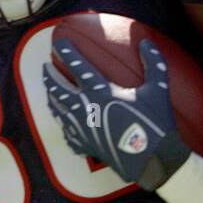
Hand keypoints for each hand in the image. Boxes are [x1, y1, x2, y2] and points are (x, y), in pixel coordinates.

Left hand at [44, 36, 190, 189]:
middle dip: (49, 77)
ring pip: (59, 111)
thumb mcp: (158, 89)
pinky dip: (65, 128)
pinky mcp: (87, 146)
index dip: (67, 53)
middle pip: (58, 89)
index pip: (77, 67)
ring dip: (52, 99)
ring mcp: (83, 129)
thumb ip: (153, 63)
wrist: (153, 160)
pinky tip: (65, 125)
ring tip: (49, 93)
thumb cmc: (156, 123)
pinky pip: (68, 135)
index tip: (58, 43)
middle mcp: (85, 109)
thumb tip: (146, 42)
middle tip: (45, 68)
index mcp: (100, 92)